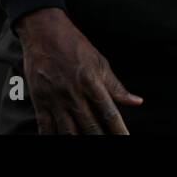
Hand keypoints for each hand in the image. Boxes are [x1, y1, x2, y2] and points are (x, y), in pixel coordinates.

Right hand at [15, 8, 141, 133]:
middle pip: (90, 126)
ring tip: (86, 146)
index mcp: (91, 82)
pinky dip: (51, 137)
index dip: (119, 131)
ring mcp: (55, 98)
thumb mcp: (99, 61)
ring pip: (68, 131)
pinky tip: (59, 142)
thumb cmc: (73, 44)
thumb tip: (137, 102)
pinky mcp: (39, 100)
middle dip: (100, 139)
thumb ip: (116, 86)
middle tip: (109, 145)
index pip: (109, 114)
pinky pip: (45, 126)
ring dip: (78, 140)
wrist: (42, 30)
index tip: (126, 140)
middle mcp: (73, 93)